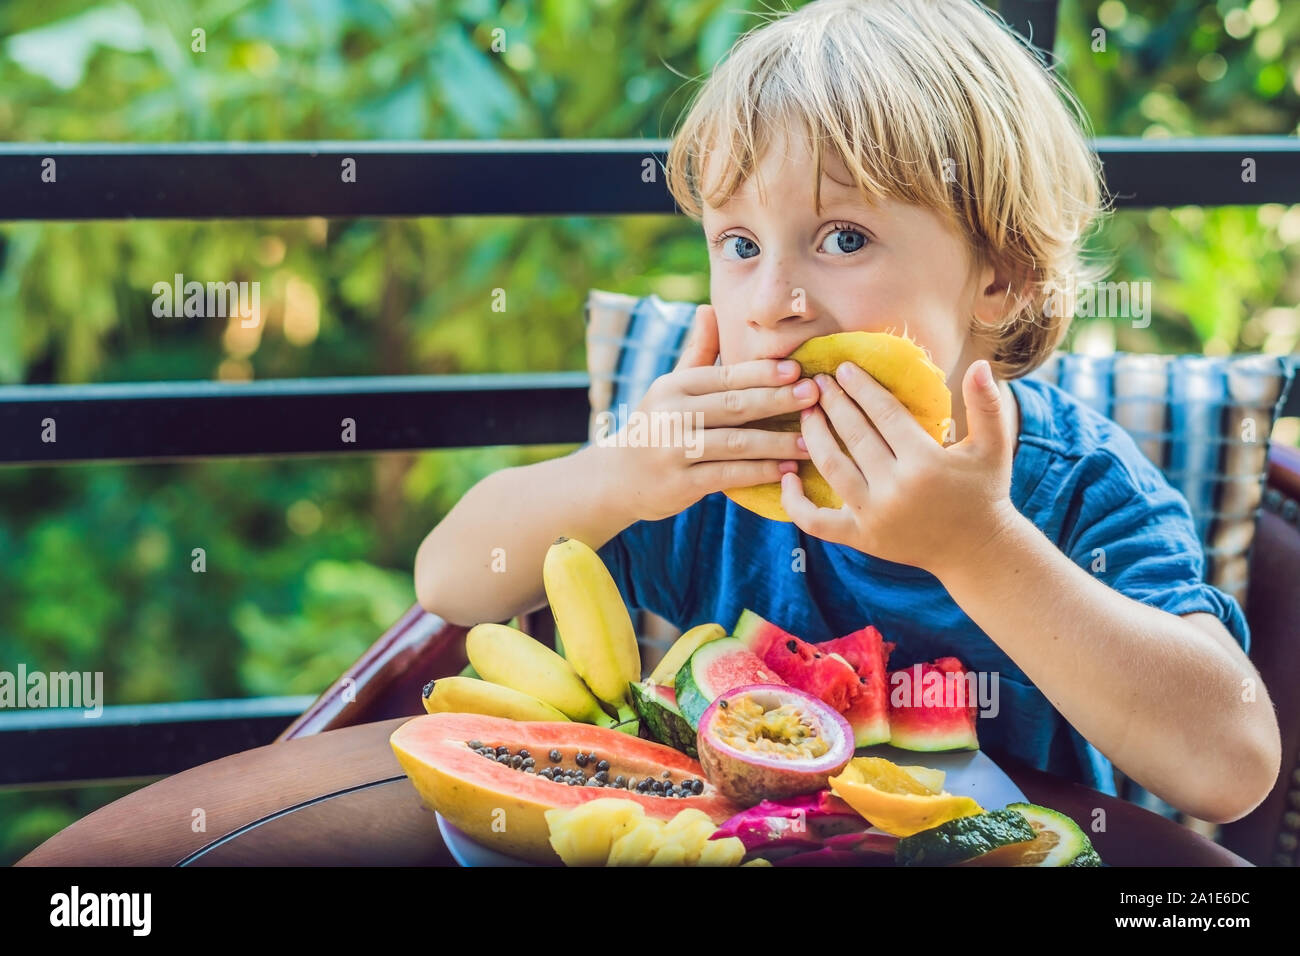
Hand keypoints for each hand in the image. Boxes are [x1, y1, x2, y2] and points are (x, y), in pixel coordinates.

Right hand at [596, 304, 819, 522]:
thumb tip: (709, 308)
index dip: (763, 373)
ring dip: (776, 442)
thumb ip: (697, 352)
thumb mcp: (670, 386)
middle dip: (778, 400)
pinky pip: (728, 476)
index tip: (797, 369)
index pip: (725, 377)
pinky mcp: (680, 484)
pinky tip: (785, 469)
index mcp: (673, 387)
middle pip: (735, 406)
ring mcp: (674, 451)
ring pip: (736, 444)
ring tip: (810, 440)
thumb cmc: (656, 425)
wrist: (617, 478)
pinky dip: (760, 473)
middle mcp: (671, 415)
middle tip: (814, 396)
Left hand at [779, 358, 1019, 575]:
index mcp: (925, 463)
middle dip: (833, 403)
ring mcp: (873, 516)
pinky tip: (786, 476)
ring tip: (806, 411)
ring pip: (831, 468)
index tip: (843, 368)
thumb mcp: (994, 447)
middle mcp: (895, 489)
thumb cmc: (984, 492)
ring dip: (813, 436)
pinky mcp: (860, 538)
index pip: (884, 414)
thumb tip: (978, 364)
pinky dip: (795, 502)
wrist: (976, 551)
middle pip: (853, 436)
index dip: (861, 387)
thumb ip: (987, 404)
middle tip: (817, 381)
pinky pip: (816, 521)